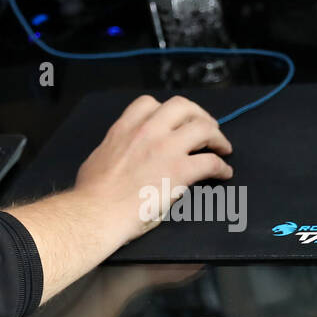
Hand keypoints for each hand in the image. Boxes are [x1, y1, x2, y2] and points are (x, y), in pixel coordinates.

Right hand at [74, 95, 232, 246]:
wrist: (97, 212)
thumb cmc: (92, 193)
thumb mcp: (100, 157)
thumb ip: (118, 148)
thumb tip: (124, 156)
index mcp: (125, 128)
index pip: (150, 104)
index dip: (167, 110)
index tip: (175, 120)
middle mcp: (147, 132)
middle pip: (182, 106)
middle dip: (198, 115)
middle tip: (207, 127)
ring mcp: (165, 149)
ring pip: (204, 128)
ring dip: (217, 136)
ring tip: (222, 147)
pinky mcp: (180, 171)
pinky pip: (211, 162)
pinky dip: (222, 166)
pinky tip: (224, 173)